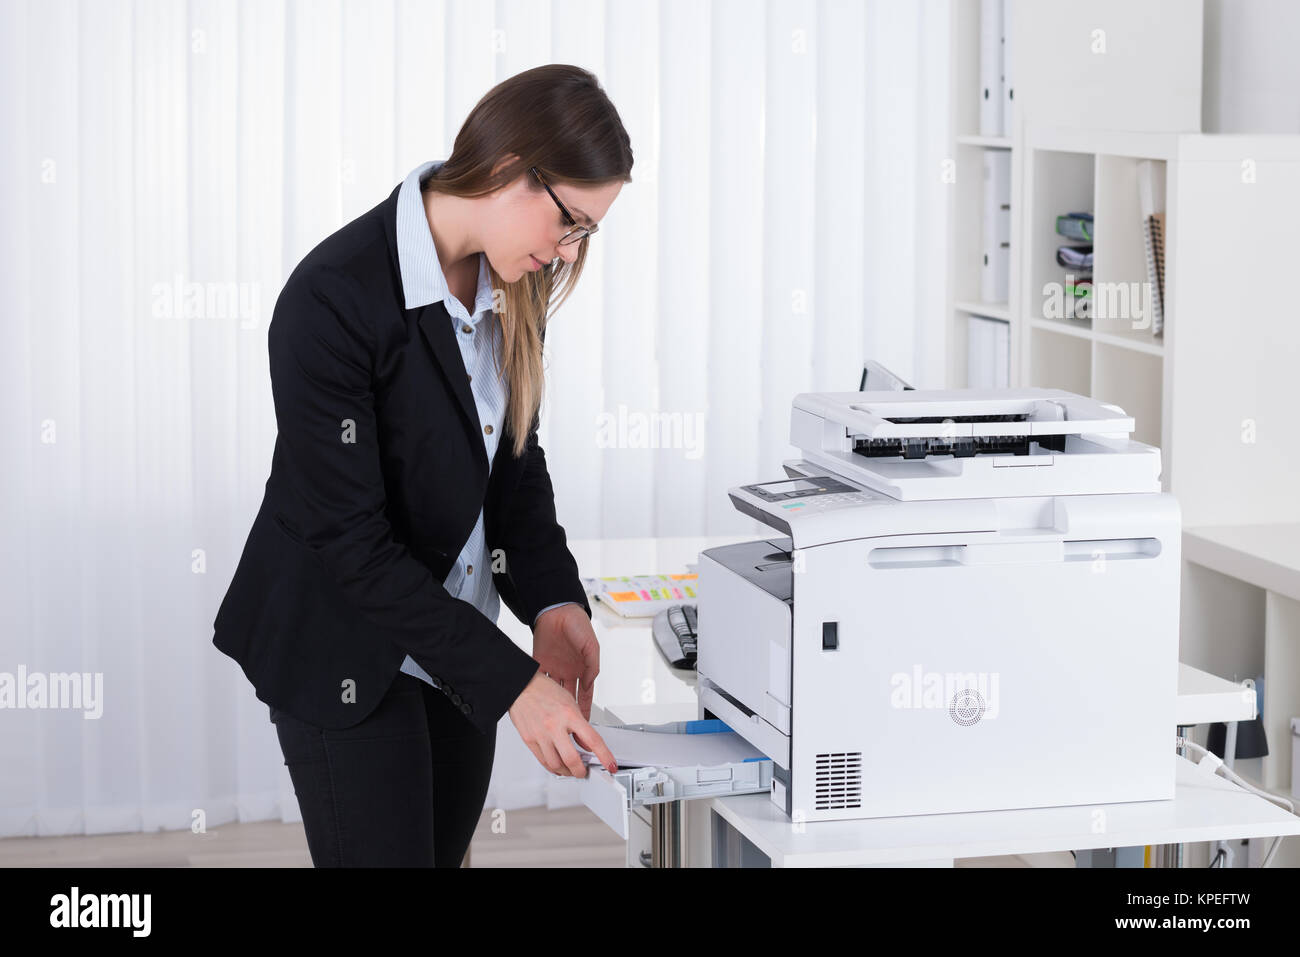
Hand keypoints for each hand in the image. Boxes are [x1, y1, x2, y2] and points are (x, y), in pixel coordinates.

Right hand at [508, 669, 617, 777]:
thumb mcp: (570, 703)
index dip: (604, 756)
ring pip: (556, 765)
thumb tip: (588, 745)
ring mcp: (541, 734)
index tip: (610, 765)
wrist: (521, 686)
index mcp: (569, 714)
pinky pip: (543, 761)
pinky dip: (553, 768)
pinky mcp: (529, 740)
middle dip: (581, 771)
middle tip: (585, 772)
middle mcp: (554, 726)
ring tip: (571, 770)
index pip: (593, 740)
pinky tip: (558, 766)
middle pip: (572, 759)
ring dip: (567, 772)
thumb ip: (581, 725)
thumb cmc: (545, 691)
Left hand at [531, 603, 599, 720]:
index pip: (584, 695)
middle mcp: (567, 671)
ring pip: (551, 691)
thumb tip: (590, 684)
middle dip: (566, 712)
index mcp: (581, 668)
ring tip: (546, 716)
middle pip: (566, 697)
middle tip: (564, 725)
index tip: (583, 724)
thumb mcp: (591, 647)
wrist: (557, 610)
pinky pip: (537, 678)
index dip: (584, 709)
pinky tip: (532, 699)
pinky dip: (535, 688)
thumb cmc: (578, 624)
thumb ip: (592, 667)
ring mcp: (553, 667)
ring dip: (549, 703)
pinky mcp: (539, 661)